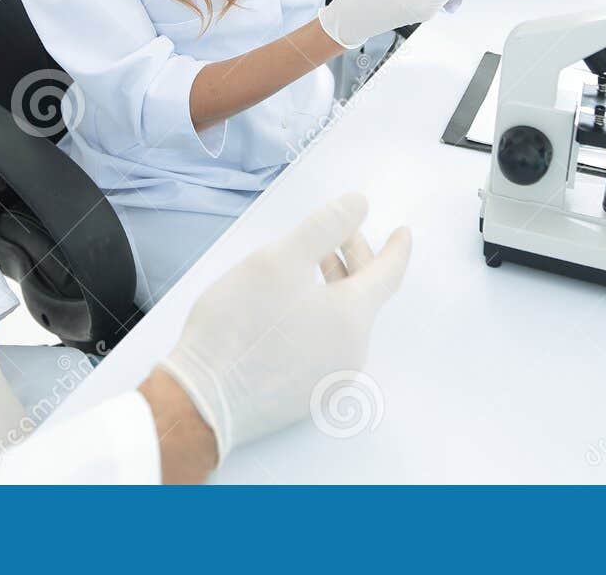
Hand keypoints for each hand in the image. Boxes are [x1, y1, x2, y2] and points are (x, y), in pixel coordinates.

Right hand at [157, 192, 411, 461]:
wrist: (203, 401)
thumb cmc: (239, 328)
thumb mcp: (279, 260)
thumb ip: (324, 227)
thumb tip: (359, 204)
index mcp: (352, 318)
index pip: (389, 275)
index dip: (395, 249)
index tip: (402, 232)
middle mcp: (352, 352)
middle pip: (364, 297)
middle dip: (354, 260)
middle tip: (336, 235)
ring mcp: (330, 379)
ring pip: (344, 322)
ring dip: (333, 288)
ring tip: (307, 265)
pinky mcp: (307, 396)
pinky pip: (326, 346)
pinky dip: (319, 318)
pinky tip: (289, 308)